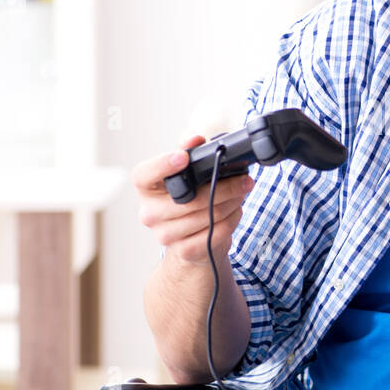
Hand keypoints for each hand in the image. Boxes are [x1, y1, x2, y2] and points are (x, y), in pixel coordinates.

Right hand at [132, 132, 256, 264]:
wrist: (189, 241)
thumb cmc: (188, 200)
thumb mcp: (185, 174)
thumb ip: (188, 152)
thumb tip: (195, 138)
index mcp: (146, 189)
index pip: (144, 175)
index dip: (163, 165)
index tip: (184, 157)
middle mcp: (150, 213)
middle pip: (192, 198)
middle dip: (225, 187)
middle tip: (245, 180)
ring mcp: (165, 235)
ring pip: (209, 215)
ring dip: (233, 202)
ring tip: (242, 193)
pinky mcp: (184, 251)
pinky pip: (217, 232)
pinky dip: (232, 219)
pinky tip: (235, 211)